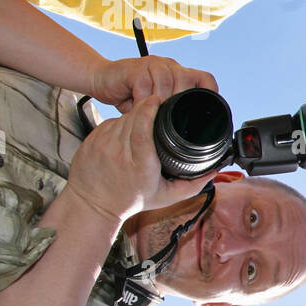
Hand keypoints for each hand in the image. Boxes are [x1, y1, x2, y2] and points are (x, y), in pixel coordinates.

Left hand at [64, 96, 216, 223]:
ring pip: (122, 119)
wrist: (93, 205)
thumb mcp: (166, 197)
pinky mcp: (92, 141)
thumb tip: (214, 171)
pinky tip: (127, 133)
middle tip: (157, 107)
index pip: (142, 129)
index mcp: (140, 167)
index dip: (150, 110)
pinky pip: (110, 123)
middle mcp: (119, 154)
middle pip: (134, 118)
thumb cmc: (130, 201)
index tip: (159, 100)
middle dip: (146, 109)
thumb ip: (193, 185)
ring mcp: (102, 146)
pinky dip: (121, 124)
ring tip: (144, 123)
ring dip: (135, 116)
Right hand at [87, 57, 217, 113]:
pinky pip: (145, 86)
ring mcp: (153, 64)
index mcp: (179, 73)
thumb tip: (187, 136)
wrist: (101, 79)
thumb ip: (170, 112)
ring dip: (160, 103)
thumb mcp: (156, 104)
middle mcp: (170, 66)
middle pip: (187, 81)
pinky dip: (143, 101)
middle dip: (179, 103)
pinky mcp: (135, 68)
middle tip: (169, 119)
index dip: (210, 94)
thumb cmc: (130, 94)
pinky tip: (138, 108)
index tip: (208, 113)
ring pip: (166, 83)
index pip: (205, 79)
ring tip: (152, 115)